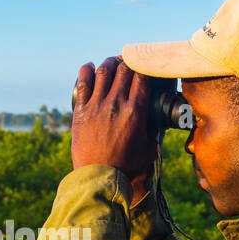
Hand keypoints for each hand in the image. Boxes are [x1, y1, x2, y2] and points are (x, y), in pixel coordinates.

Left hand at [71, 56, 157, 200]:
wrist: (99, 177)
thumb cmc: (125, 166)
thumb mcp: (148, 148)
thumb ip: (153, 133)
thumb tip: (157, 125)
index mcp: (136, 111)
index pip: (142, 77)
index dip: (144, 68)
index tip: (144, 68)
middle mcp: (116, 103)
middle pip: (124, 69)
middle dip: (128, 62)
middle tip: (129, 64)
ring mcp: (97, 105)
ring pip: (104, 71)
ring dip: (110, 63)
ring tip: (113, 62)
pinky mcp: (81, 110)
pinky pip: (82, 82)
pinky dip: (86, 71)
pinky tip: (90, 67)